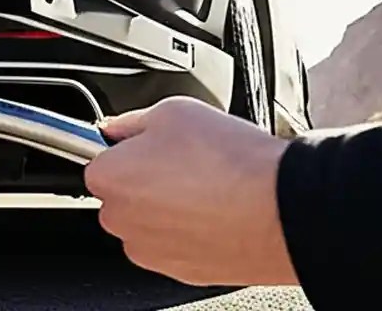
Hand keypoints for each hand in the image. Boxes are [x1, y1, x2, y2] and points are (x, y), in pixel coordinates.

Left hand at [85, 97, 298, 287]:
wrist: (281, 209)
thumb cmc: (230, 161)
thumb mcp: (173, 111)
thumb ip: (132, 121)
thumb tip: (117, 129)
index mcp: (109, 177)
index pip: (100, 159)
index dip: (128, 149)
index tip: (151, 146)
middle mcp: (120, 220)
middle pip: (123, 194)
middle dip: (145, 179)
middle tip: (184, 164)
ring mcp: (150, 250)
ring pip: (148, 222)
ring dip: (167, 208)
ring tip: (206, 187)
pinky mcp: (180, 271)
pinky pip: (174, 244)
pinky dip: (190, 231)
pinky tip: (216, 211)